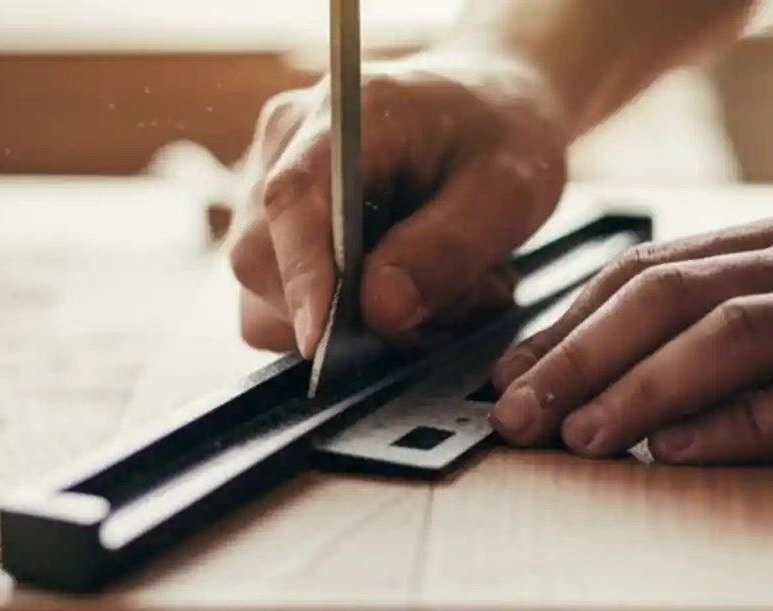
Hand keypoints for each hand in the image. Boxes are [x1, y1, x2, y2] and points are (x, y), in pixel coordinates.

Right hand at [229, 52, 567, 356]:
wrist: (488, 107)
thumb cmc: (503, 135)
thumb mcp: (511, 189)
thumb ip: (449, 248)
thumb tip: (379, 311)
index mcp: (343, 117)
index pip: (292, 201)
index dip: (301, 276)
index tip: (324, 342)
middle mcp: (287, 145)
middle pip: (260, 261)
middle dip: (340, 318)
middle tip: (442, 312)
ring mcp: (268, 185)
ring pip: (265, 297)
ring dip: (346, 328)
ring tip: (436, 298)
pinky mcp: (275, 231)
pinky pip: (282, 305)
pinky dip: (340, 324)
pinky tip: (402, 295)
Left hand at [489, 206, 772, 461]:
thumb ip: (755, 301)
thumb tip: (648, 357)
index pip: (654, 267)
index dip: (574, 318)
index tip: (517, 368)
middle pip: (671, 295)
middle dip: (579, 354)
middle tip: (517, 410)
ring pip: (732, 336)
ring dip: (641, 387)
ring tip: (579, 436)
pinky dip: (740, 426)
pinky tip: (681, 452)